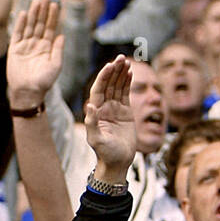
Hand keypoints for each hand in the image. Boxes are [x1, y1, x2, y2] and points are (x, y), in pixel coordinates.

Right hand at [7, 0, 63, 105]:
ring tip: (36, 0)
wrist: (27, 92)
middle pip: (40, 23)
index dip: (53, 16)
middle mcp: (36, 44)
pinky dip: (20, 24)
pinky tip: (24, 13)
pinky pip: (18, 34)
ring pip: (30, 26)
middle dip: (43, 10)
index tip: (55, 4)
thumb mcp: (55, 66)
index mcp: (47, 47)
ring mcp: (25, 46)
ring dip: (33, 13)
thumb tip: (63, 35)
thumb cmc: (43, 82)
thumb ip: (58, 50)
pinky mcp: (14, 49)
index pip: (51, 28)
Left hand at [84, 55, 136, 178]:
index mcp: (95, 112)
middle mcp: (104, 108)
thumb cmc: (105, 153)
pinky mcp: (125, 112)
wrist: (117, 163)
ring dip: (121, 74)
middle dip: (114, 71)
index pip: (99, 89)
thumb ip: (92, 123)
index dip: (104, 77)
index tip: (110, 65)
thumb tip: (89, 106)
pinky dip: (127, 82)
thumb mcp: (96, 140)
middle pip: (108, 84)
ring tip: (126, 61)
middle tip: (121, 57)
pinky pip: (126, 94)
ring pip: (117, 87)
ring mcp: (114, 109)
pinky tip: (130, 73)